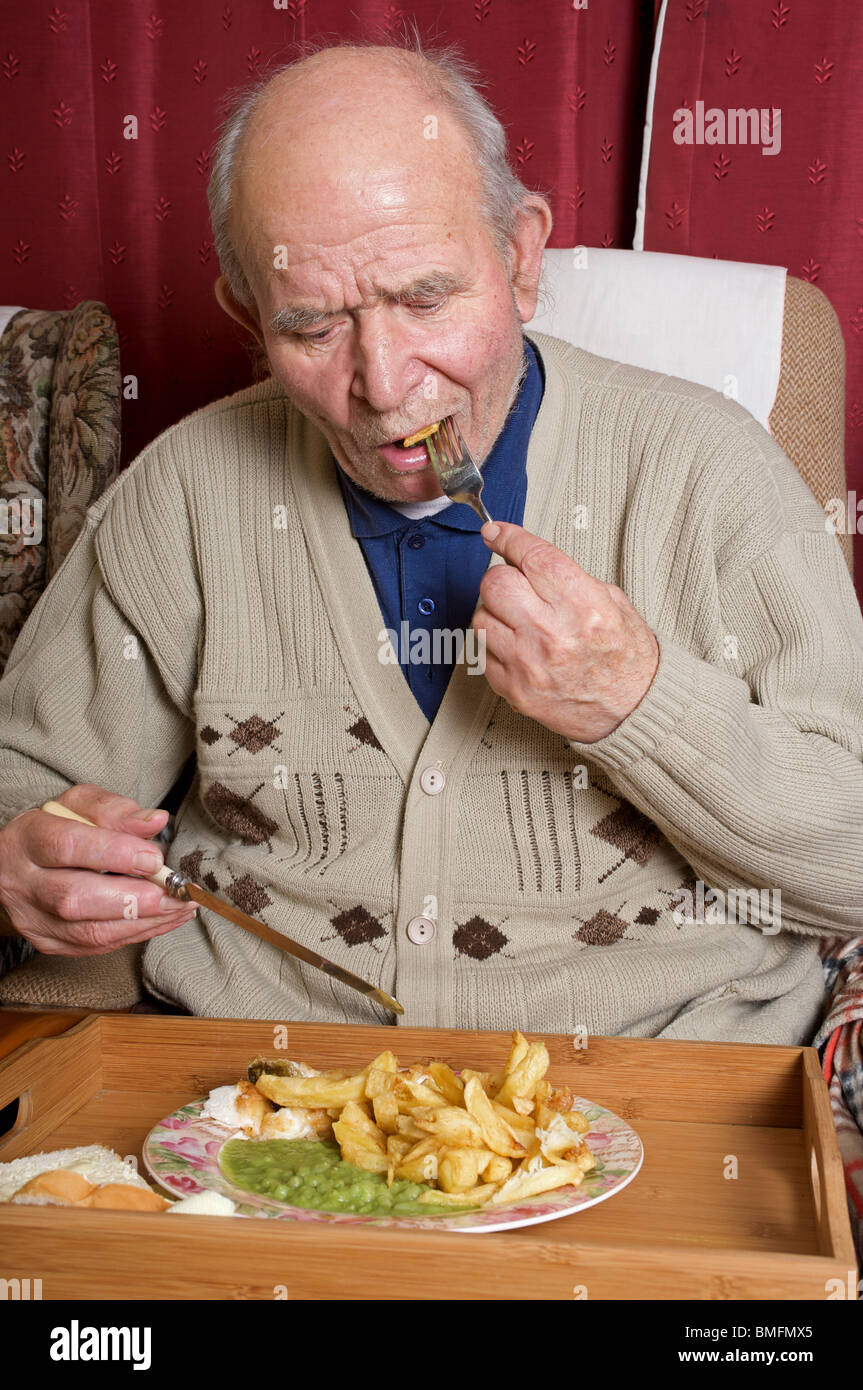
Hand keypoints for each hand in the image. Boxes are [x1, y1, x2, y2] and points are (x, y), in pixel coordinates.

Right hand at [0, 784, 196, 955]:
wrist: (19, 865)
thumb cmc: (56, 829)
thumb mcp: (80, 806)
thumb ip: (117, 811)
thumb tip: (155, 821)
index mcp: (29, 840)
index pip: (68, 847)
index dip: (114, 854)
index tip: (155, 859)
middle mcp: (24, 883)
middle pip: (75, 898)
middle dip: (135, 899)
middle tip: (178, 893)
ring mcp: (34, 919)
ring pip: (87, 931)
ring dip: (143, 922)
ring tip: (182, 908)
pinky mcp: (49, 943)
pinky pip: (95, 947)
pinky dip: (135, 934)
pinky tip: (163, 920)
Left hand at [471, 522, 658, 742]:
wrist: (634, 711)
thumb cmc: (628, 660)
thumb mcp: (615, 604)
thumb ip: (570, 580)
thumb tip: (528, 560)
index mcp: (583, 606)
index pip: (532, 557)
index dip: (508, 538)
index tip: (495, 532)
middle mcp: (552, 634)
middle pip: (496, 584)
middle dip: (502, 578)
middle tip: (515, 586)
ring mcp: (529, 664)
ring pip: (481, 617)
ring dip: (494, 613)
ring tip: (517, 621)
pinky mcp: (514, 690)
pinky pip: (482, 654)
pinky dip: (494, 645)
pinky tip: (515, 647)